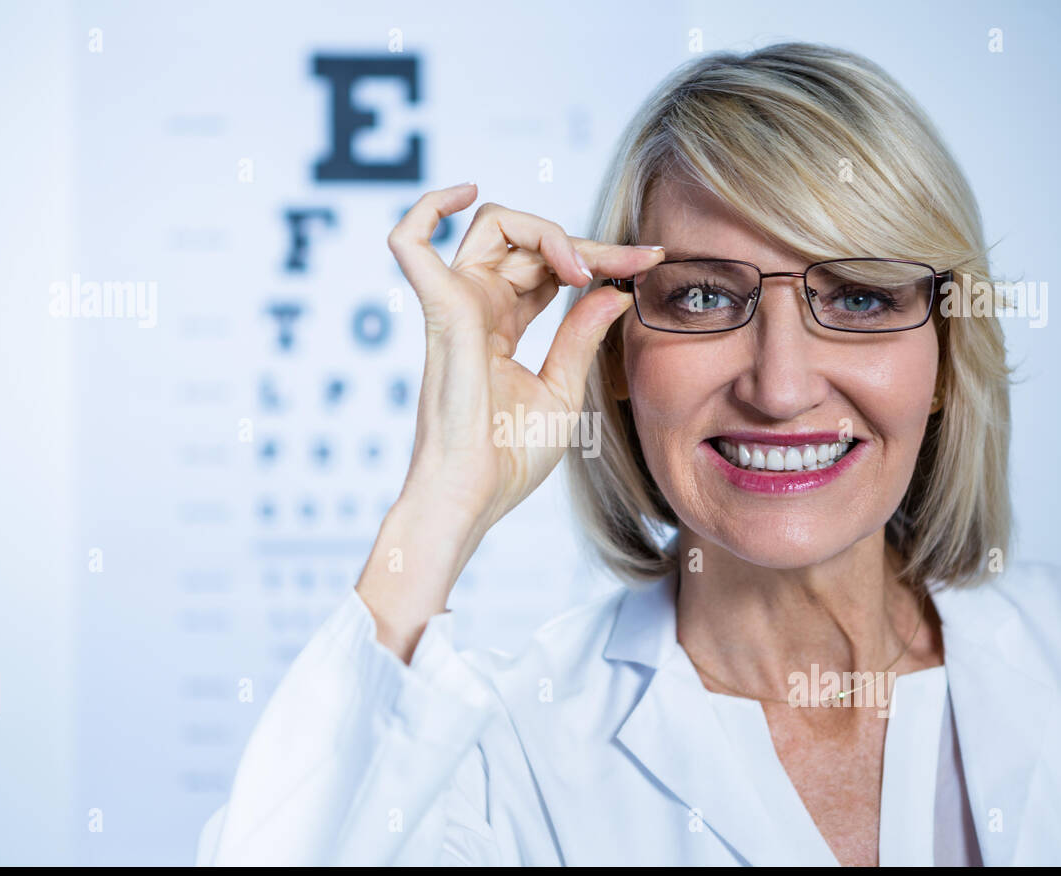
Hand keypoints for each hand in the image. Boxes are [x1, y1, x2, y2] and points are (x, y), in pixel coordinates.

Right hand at [357, 182, 663, 659]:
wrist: (475, 496)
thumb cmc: (508, 459)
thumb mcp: (563, 391)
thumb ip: (582, 336)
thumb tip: (615, 290)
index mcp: (498, 326)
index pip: (547, 267)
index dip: (600, 257)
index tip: (651, 260)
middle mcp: (474, 308)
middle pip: (526, 239)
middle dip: (586, 242)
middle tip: (635, 259)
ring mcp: (454, 306)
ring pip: (492, 225)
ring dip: (547, 230)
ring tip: (584, 265)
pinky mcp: (441, 311)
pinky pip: (409, 242)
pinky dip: (427, 207)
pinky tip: (464, 193)